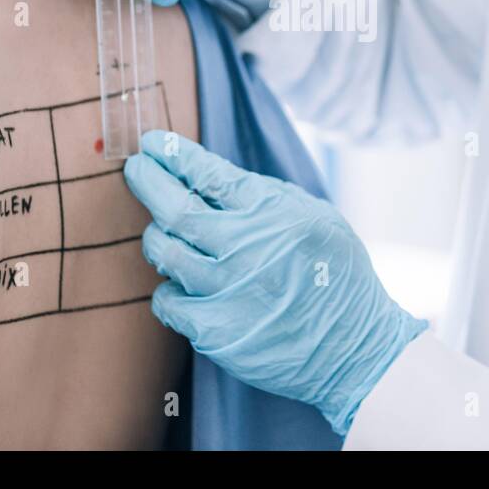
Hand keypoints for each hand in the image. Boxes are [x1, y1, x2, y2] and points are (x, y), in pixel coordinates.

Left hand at [124, 130, 428, 434]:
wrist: (353, 346)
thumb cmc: (336, 276)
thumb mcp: (317, 216)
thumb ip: (268, 196)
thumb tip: (213, 175)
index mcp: (272, 212)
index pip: (209, 173)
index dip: (175, 154)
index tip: (154, 143)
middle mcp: (244, 247)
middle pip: (173, 207)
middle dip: (147, 180)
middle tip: (136, 168)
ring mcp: (225, 289)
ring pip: (163, 251)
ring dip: (156, 236)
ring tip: (161, 230)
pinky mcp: (213, 328)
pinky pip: (166, 299)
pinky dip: (167, 287)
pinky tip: (182, 283)